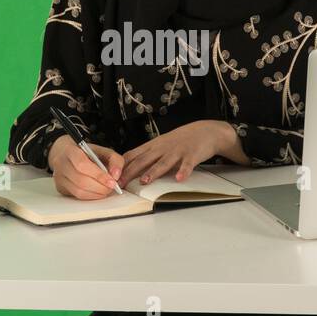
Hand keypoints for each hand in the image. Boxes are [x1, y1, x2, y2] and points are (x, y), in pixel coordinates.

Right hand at [47, 134, 123, 199]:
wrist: (66, 154)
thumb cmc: (85, 153)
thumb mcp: (102, 150)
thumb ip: (114, 160)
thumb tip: (116, 175)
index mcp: (70, 151)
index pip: (83, 164)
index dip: (99, 175)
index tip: (112, 182)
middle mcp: (61, 164)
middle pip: (81, 180)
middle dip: (100, 187)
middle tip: (112, 187)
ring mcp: (59, 177)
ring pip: (78, 191)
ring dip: (96, 194)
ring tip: (106, 190)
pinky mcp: (61, 188)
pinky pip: (77, 196)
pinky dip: (91, 196)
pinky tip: (98, 192)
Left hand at [119, 120, 235, 187]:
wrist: (204, 131)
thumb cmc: (180, 140)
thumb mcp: (160, 144)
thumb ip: (147, 155)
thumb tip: (129, 168)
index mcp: (153, 146)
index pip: (133, 155)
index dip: (122, 166)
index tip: (112, 176)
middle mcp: (162, 148)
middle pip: (144, 160)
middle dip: (131, 172)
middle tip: (121, 184)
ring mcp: (177, 151)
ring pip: (163, 163)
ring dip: (153, 172)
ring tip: (145, 181)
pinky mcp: (192, 155)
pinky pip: (187, 165)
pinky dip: (183, 171)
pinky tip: (179, 178)